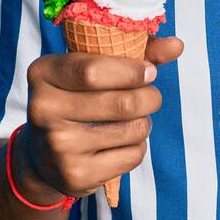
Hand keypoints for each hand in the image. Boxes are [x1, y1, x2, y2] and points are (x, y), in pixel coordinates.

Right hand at [17, 35, 182, 200]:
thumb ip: (135, 52)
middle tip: (151, 96)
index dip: (132, 71)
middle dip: (150, 98)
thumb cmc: (77, 98)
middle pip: (122, 103)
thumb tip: (177, 44)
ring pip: (132, 130)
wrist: (43, 157)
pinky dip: (137, 147)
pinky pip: (132, 156)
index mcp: (43, 73)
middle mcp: (43, 109)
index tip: (150, 72)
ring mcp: (58, 145)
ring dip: (145, 122)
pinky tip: (120, 143)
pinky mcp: (76, 174)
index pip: (93, 71)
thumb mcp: (92, 68)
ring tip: (133, 119)